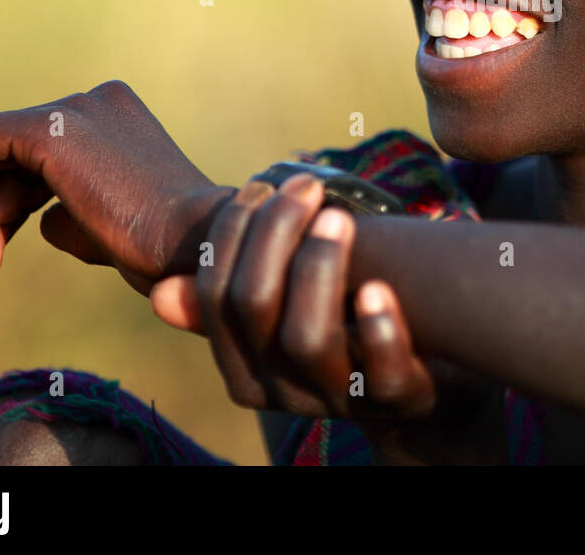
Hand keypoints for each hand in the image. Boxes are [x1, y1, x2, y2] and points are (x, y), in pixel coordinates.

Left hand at [0, 80, 232, 292]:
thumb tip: (44, 222)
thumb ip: (76, 216)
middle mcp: (101, 104)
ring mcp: (77, 112)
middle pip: (17, 154)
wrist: (192, 245)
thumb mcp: (113, 228)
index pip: (45, 156)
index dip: (8, 206)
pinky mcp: (51, 129)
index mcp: (123, 120)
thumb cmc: (164, 250)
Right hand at [151, 173, 473, 421]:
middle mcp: (283, 391)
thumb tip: (160, 292)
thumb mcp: (288, 316)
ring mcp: (340, 399)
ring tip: (338, 217)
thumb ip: (238, 300)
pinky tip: (379, 285)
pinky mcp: (397, 399)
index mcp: (246, 368)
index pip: (216, 296)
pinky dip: (378, 327)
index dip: (232, 234)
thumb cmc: (346, 333)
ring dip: (320, 267)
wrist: (423, 386)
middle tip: (306, 188)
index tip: (262, 186)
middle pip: (255, 305)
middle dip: (275, 233)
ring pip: (307, 337)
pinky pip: (381, 372)